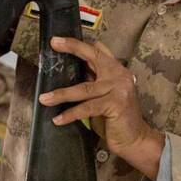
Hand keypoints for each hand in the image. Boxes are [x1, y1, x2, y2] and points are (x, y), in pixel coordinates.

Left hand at [39, 36, 164, 177]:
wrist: (135, 139)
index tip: (58, 41)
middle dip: (72, 48)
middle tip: (54, 44)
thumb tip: (71, 70)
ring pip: (84, 88)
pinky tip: (59, 119)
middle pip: (92, 57)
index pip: (97, 50)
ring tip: (44, 98)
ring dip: (61, 94)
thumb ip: (93, 81)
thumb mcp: (104, 95)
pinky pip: (87, 108)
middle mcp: (120, 75)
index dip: (78, 44)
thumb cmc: (116, 118)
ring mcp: (119, 88)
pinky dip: (71, 114)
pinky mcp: (116, 104)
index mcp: (117, 70)